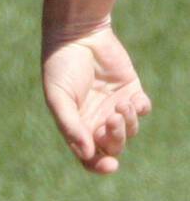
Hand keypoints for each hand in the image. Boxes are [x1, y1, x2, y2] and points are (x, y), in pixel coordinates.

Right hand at [42, 26, 151, 173]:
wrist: (77, 34)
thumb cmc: (61, 66)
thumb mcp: (58, 97)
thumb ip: (70, 125)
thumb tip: (86, 153)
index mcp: (77, 125)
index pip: (90, 156)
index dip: (99, 165)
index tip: (109, 165)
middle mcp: (96, 119)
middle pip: (113, 146)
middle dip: (115, 139)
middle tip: (111, 119)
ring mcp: (114, 106)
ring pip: (130, 130)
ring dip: (128, 122)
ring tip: (121, 104)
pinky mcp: (130, 90)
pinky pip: (142, 109)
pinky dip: (140, 108)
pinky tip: (133, 99)